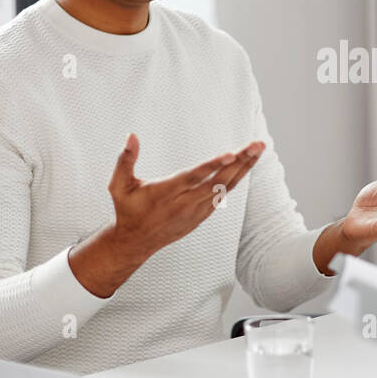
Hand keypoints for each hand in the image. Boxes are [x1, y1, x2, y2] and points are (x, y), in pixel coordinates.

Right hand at [70, 133, 262, 296]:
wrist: (136, 242)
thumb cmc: (127, 209)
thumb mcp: (119, 185)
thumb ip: (125, 160)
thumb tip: (131, 135)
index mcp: (165, 194)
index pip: (194, 177)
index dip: (213, 165)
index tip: (232, 153)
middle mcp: (185, 203)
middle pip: (218, 181)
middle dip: (240, 162)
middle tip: (257, 145)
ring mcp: (196, 211)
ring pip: (225, 188)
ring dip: (243, 168)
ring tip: (258, 149)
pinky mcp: (202, 215)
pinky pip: (223, 195)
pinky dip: (236, 179)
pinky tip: (247, 164)